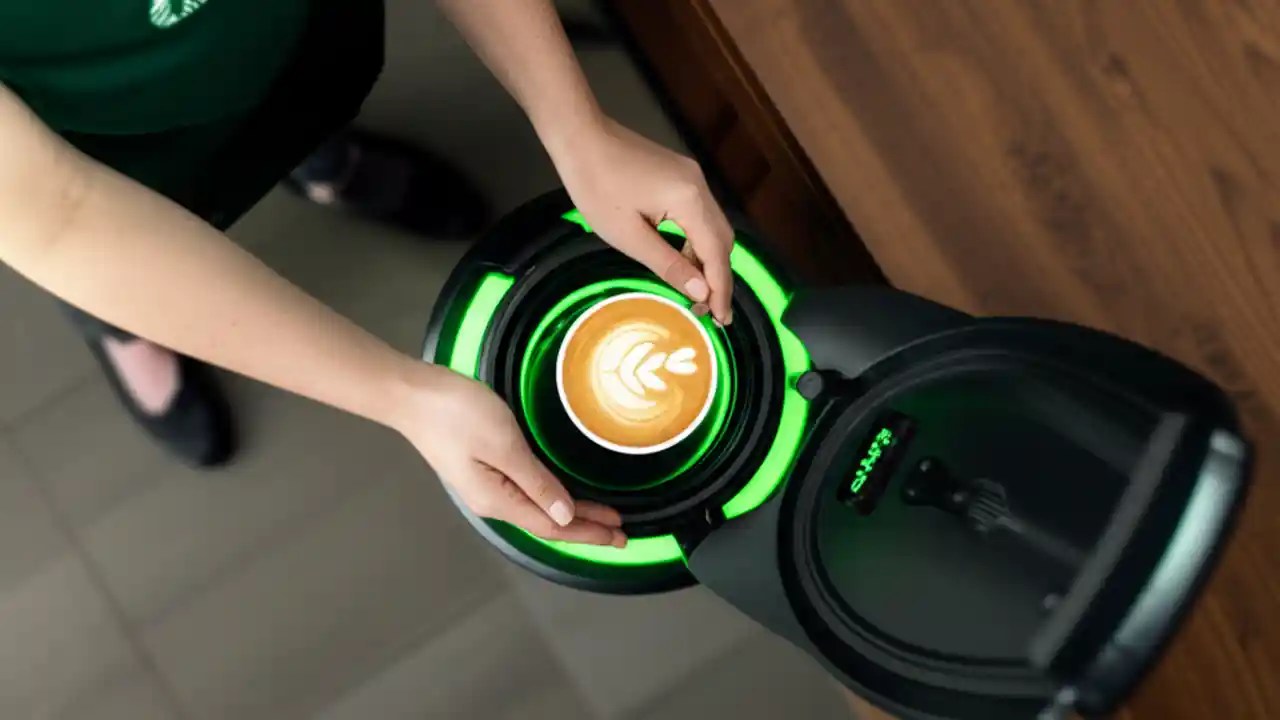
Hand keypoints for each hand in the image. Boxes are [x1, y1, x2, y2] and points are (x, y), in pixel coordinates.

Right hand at [395, 365, 626, 546]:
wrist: (411, 393)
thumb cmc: (456, 414)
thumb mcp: (504, 446)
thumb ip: (536, 483)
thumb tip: (565, 515)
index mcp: (498, 500)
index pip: (553, 525)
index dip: (589, 532)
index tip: (620, 536)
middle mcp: (493, 500)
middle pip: (547, 521)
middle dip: (586, 527)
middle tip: (622, 532)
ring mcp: (487, 484)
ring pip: (539, 507)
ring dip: (573, 512)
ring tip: (603, 516)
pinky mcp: (483, 466)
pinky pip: (527, 492)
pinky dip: (553, 496)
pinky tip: (564, 494)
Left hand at [550, 117, 735, 323]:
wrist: (580, 137)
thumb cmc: (595, 185)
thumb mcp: (628, 236)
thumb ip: (668, 265)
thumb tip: (701, 292)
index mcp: (688, 200)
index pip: (716, 253)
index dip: (720, 288)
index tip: (721, 318)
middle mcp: (699, 186)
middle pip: (723, 240)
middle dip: (718, 277)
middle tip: (709, 311)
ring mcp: (692, 177)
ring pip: (713, 227)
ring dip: (707, 260)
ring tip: (694, 291)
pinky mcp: (681, 175)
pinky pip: (700, 214)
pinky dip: (697, 241)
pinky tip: (682, 259)